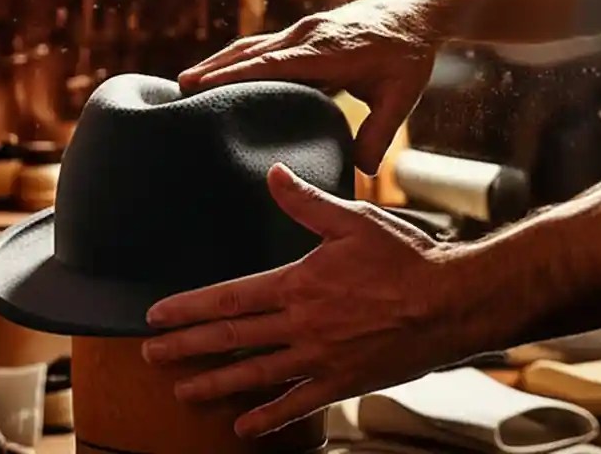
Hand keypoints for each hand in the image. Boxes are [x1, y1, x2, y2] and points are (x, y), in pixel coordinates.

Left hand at [141, 164, 496, 437]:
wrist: (451, 303)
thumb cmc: (405, 257)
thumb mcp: (354, 219)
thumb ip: (306, 202)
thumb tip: (272, 173)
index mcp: (299, 283)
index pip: (229, 298)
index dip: (188, 307)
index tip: (155, 315)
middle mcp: (302, 325)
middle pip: (231, 338)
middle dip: (187, 347)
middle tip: (150, 355)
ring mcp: (321, 358)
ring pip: (255, 374)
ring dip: (214, 383)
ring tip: (182, 390)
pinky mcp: (343, 381)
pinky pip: (298, 404)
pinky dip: (268, 417)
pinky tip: (243, 426)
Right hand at [178, 0, 438, 173]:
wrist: (416, 12)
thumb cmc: (409, 54)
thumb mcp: (402, 96)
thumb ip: (380, 133)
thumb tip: (361, 171)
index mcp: (329, 50)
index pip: (273, 63)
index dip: (236, 74)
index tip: (203, 84)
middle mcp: (309, 35)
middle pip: (251, 51)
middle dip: (214, 68)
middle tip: (179, 88)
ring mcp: (304, 30)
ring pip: (252, 45)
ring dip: (219, 61)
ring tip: (185, 83)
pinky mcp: (303, 32)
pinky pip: (262, 45)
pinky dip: (236, 58)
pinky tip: (218, 73)